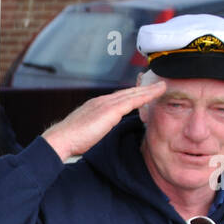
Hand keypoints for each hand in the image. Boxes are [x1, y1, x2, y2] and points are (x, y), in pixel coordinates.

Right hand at [42, 81, 167, 161]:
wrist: (61, 139)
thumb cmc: (70, 140)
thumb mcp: (86, 132)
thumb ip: (95, 128)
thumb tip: (99, 132)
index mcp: (96, 106)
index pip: (118, 98)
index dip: (131, 94)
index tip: (142, 92)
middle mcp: (102, 101)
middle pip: (127, 92)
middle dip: (143, 88)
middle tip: (157, 83)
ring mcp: (106, 103)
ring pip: (133, 93)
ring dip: (149, 89)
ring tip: (162, 85)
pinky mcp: (111, 110)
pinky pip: (134, 100)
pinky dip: (147, 95)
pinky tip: (157, 92)